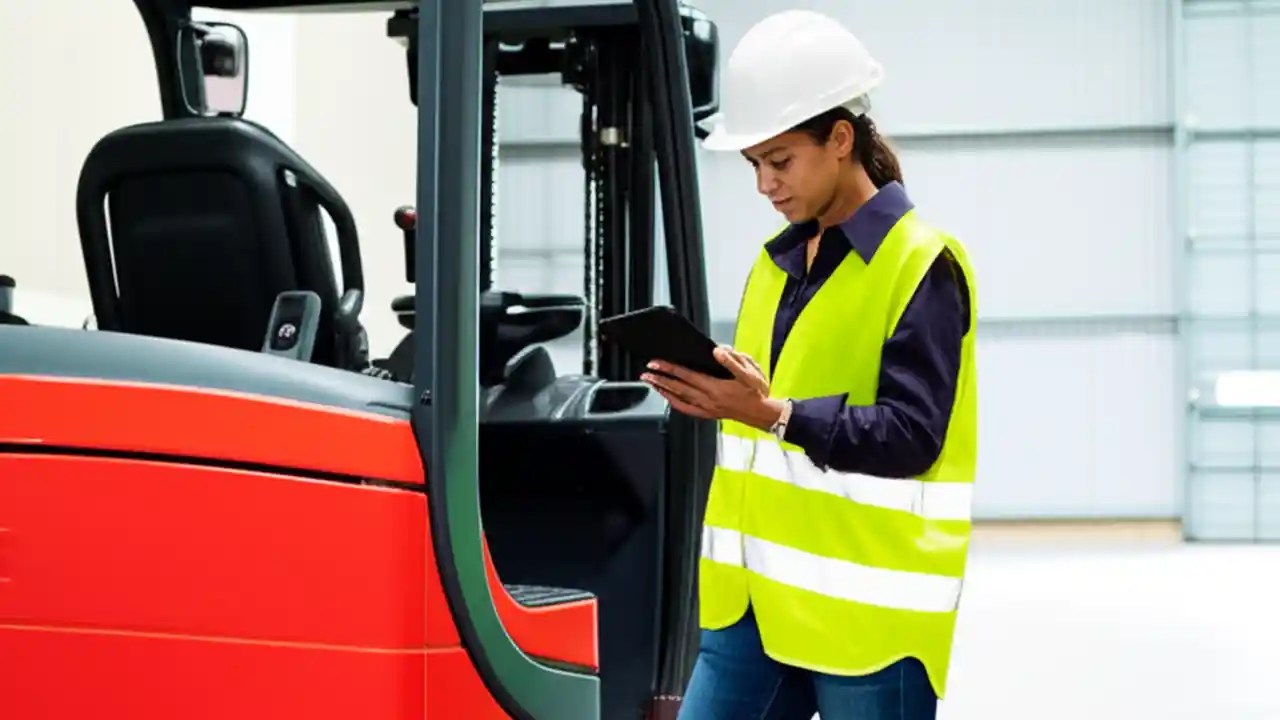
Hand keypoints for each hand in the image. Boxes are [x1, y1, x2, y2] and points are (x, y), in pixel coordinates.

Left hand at [641, 345, 783, 429]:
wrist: (762, 413)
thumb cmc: (757, 391)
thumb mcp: (750, 372)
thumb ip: (733, 360)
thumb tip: (717, 351)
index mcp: (716, 388)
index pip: (687, 375)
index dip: (670, 368)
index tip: (656, 362)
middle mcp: (708, 400)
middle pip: (678, 387)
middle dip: (660, 378)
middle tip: (646, 371)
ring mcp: (706, 408)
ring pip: (679, 398)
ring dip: (662, 390)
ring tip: (650, 382)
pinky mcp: (707, 414)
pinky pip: (686, 409)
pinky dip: (673, 402)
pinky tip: (666, 396)